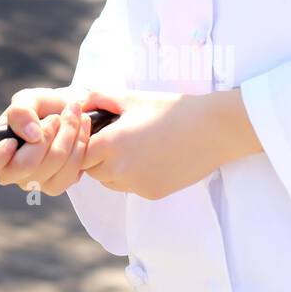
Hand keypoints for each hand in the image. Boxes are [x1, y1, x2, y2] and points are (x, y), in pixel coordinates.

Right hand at [0, 86, 92, 196]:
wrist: (72, 112)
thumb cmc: (43, 106)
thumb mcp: (29, 99)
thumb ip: (21, 111)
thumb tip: (31, 134)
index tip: (12, 140)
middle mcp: (9, 171)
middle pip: (23, 167)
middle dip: (46, 136)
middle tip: (56, 117)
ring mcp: (32, 182)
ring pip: (51, 167)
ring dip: (68, 136)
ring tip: (73, 115)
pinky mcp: (55, 186)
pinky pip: (69, 174)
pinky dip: (79, 147)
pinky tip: (81, 131)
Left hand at [78, 87, 224, 198]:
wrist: (211, 129)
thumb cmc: (170, 109)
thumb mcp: (131, 98)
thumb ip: (100, 98)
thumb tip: (79, 103)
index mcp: (112, 143)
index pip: (80, 153)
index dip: (84, 142)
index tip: (95, 132)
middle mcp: (121, 169)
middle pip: (92, 170)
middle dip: (97, 156)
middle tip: (113, 138)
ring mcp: (137, 184)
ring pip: (110, 182)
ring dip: (112, 169)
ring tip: (132, 147)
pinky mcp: (153, 193)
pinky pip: (131, 187)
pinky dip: (133, 176)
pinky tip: (150, 157)